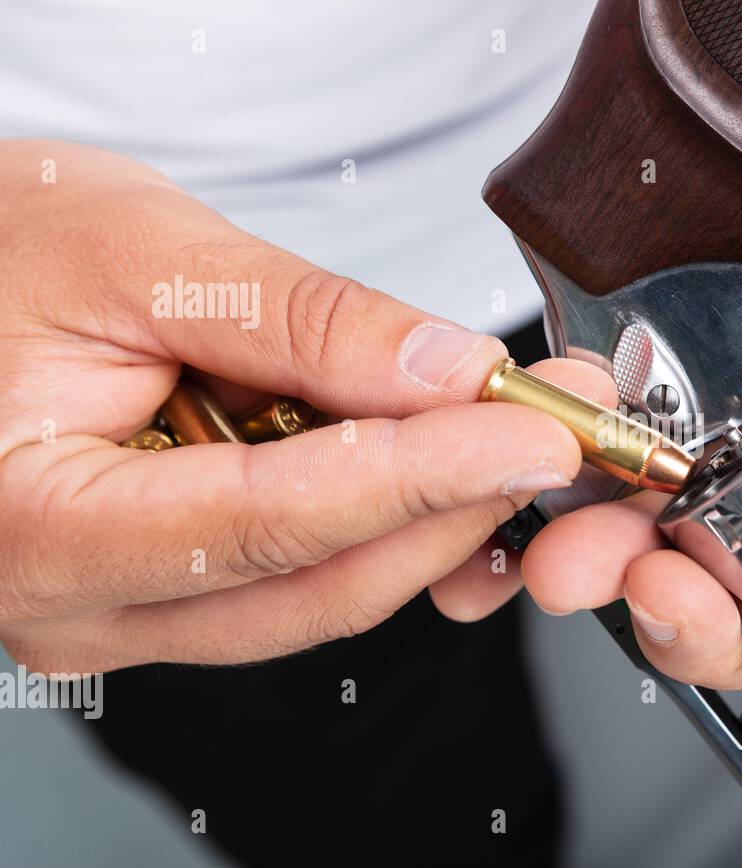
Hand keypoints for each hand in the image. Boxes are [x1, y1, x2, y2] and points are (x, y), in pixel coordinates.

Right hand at [0, 140, 604, 671]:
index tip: (536, 435)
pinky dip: (385, 521)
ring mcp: (126, 611)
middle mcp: (79, 602)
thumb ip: (302, 322)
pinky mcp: (169, 594)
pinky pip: (302, 576)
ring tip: (518, 431)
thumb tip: (448, 373)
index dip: (426, 477)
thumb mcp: (142, 251)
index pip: (277, 519)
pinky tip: (442, 463)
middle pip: (319, 583)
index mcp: (40, 523)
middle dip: (459, 505)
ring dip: (437, 517)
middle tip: (559, 428)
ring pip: (325, 593)